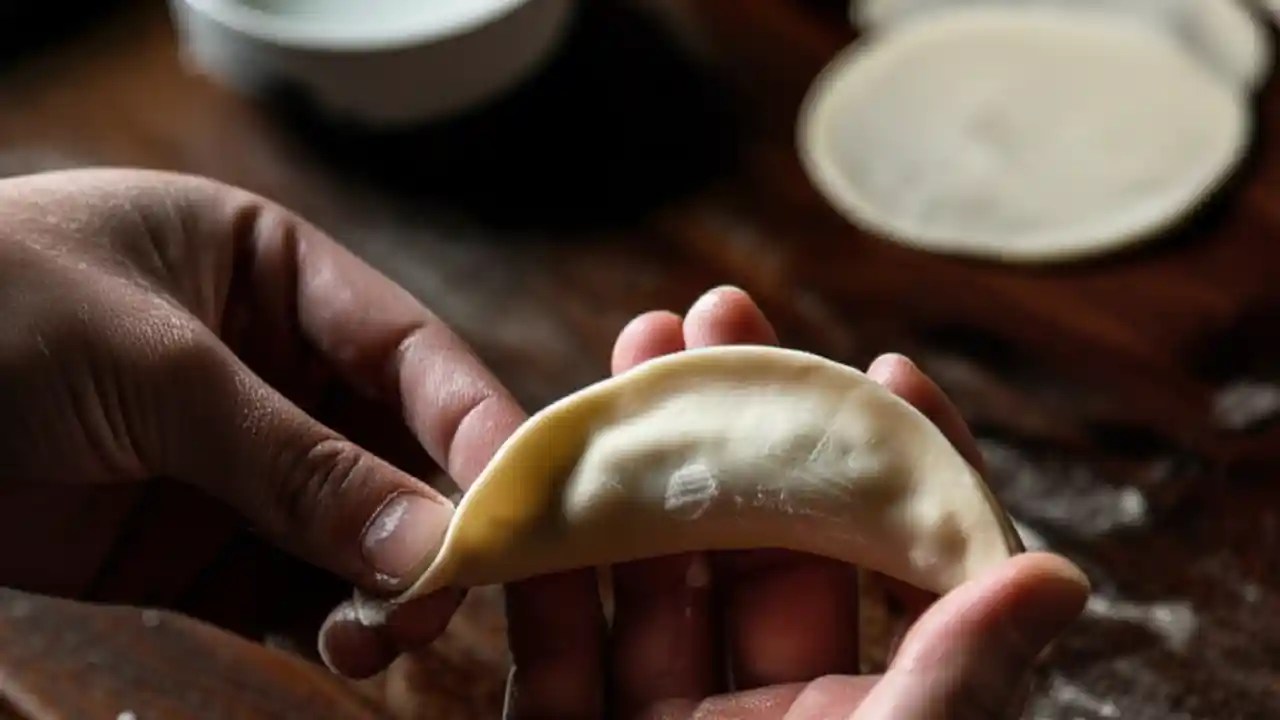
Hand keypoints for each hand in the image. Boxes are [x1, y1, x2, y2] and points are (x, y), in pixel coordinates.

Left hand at [0, 168, 525, 652]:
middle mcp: (270, 366)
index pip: (409, 351)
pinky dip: (325, 619)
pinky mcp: (185, 545)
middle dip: (432, 520)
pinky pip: (284, 586)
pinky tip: (341, 644)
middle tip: (453, 591)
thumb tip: (431, 545)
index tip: (522, 501)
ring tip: (383, 634)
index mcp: (273, 273)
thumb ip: (294, 461)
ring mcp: (230, 460)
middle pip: (393, 450)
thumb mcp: (152, 369)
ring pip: (350, 530)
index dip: (473, 422)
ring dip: (384, 583)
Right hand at [511, 288, 1086, 718]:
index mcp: (867, 717)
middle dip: (740, 424)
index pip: (897, 568)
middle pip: (762, 541)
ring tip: (631, 354)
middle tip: (719, 318)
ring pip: (653, 570)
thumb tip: (1057, 574)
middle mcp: (771, 710)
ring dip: (638, 465)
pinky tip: (536, 477)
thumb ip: (957, 691)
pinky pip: (556, 640)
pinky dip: (541, 562)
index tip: (884, 371)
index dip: (895, 464)